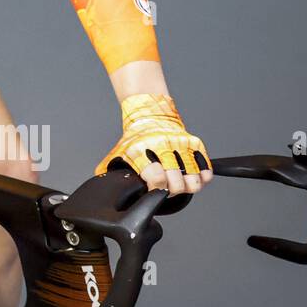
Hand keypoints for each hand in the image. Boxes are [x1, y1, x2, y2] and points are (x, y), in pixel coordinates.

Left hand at [96, 93, 212, 194]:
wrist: (151, 115)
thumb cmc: (135, 138)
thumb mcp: (119, 152)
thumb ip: (110, 170)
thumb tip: (100, 186)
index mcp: (142, 151)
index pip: (156, 178)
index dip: (157, 190)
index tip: (155, 191)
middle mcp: (163, 147)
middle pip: (177, 183)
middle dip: (173, 191)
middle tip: (168, 188)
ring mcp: (181, 145)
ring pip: (194, 179)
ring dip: (188, 186)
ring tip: (181, 184)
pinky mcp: (194, 143)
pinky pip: (206, 169)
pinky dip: (203, 178)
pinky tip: (194, 177)